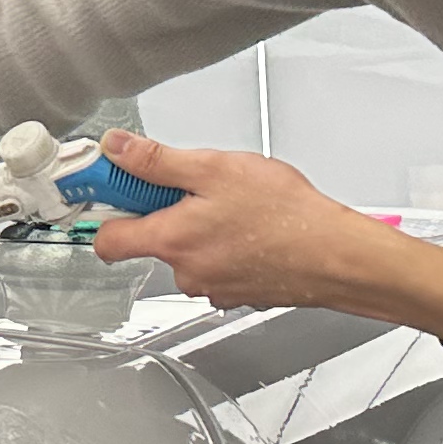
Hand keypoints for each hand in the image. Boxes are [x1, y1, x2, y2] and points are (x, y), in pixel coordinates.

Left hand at [84, 131, 378, 311]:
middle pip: (151, 239)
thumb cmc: (285, 216)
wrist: (337, 256)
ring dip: (202, 226)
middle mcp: (186, 271)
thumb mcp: (215, 168)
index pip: (106, 240)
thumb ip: (158, 161)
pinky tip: (254, 227)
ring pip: (188, 250)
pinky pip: (217, 263)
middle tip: (200, 184)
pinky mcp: (238, 293)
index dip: (105, 208)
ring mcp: (213, 286)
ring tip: (238, 205)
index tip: (111, 186)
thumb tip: (117, 150)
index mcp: (172, 240)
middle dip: (167, 209)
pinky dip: (227, 244)